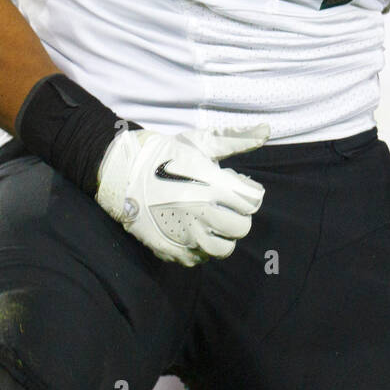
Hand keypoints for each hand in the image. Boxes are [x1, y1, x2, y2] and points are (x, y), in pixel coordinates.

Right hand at [95, 124, 267, 266]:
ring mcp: (185, 236)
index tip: (234, 185)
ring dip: (223, 235)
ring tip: (211, 219)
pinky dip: (201, 247)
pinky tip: (192, 230)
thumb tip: (268, 130)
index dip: (247, 192)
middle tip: (224, 202)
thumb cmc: (165, 153)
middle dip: (237, 213)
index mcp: (211, 186)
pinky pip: (199, 259)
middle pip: (242, 227)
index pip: (252, 202)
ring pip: (224, 249)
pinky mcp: (171, 250)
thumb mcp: (200, 142)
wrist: (122, 171)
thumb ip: (236, 139)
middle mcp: (201, 214)